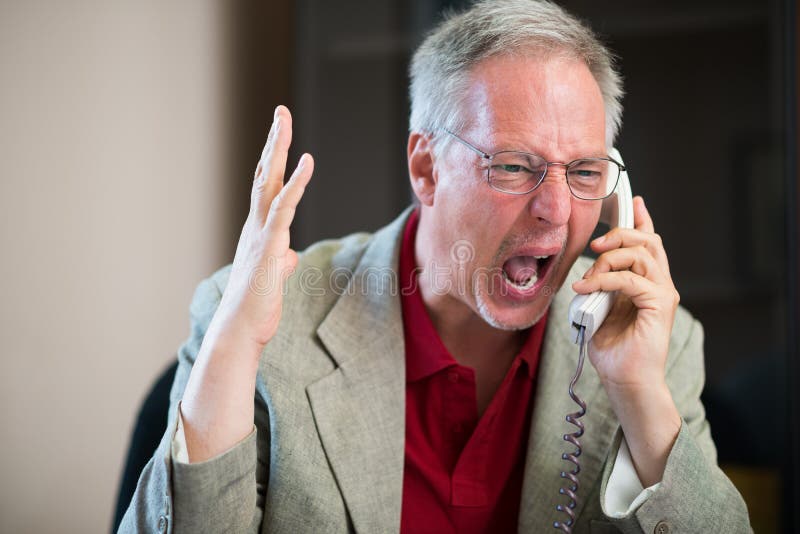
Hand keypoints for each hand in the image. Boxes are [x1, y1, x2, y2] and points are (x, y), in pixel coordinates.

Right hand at [208, 105, 313, 352]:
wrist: (240, 330)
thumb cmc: (256, 306)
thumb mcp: (274, 277)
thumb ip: (281, 260)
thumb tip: (289, 255)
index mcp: (259, 230)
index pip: (267, 186)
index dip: (274, 158)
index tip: (280, 133)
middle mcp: (256, 225)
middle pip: (266, 173)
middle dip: (274, 141)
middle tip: (280, 111)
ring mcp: (260, 234)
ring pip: (270, 182)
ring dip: (278, 149)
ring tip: (284, 120)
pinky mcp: (269, 247)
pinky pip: (284, 208)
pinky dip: (296, 183)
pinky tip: (307, 162)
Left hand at [572, 196, 678, 390]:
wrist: (625, 380)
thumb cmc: (612, 348)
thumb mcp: (598, 308)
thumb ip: (599, 286)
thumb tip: (585, 271)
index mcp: (647, 282)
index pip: (649, 242)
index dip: (642, 220)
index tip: (632, 201)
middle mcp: (660, 284)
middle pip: (647, 240)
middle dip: (618, 234)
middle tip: (594, 246)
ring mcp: (663, 293)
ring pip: (641, 254)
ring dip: (609, 259)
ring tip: (588, 277)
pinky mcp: (660, 305)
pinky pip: (631, 279)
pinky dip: (605, 279)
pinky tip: (587, 288)